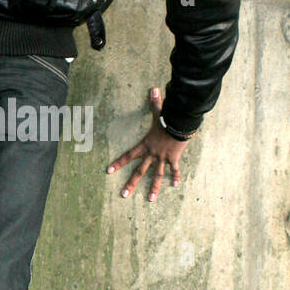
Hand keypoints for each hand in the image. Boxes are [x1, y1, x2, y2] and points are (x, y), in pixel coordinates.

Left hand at [106, 87, 194, 201]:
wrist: (180, 124)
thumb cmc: (168, 117)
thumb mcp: (159, 111)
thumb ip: (155, 102)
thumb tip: (154, 89)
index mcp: (145, 145)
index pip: (128, 155)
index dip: (118, 163)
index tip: (109, 171)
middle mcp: (152, 154)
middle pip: (139, 171)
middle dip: (131, 183)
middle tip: (123, 195)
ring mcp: (163, 158)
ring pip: (157, 176)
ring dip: (154, 188)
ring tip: (150, 199)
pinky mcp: (174, 159)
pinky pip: (174, 170)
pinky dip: (175, 177)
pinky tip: (174, 186)